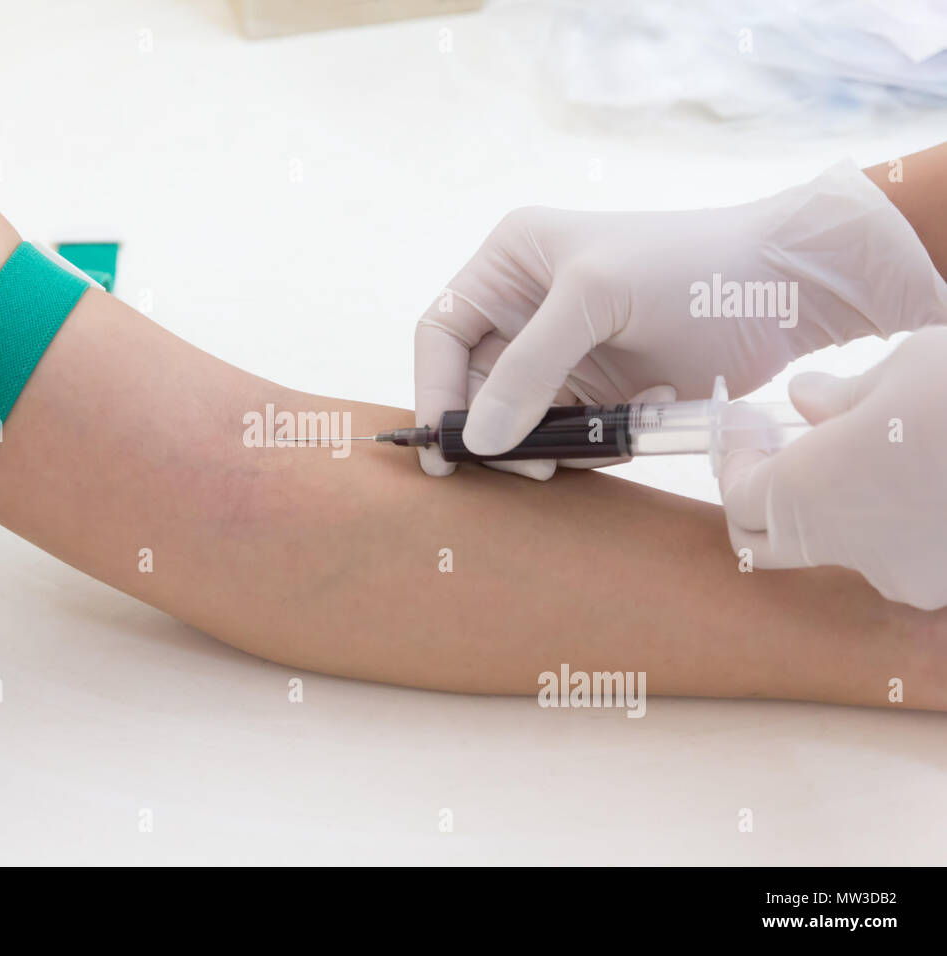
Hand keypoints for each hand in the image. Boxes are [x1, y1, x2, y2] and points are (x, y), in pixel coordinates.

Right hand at [414, 161, 946, 477]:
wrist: (786, 287)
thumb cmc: (688, 267)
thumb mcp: (595, 299)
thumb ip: (527, 369)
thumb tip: (474, 440)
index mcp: (512, 263)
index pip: (442, 332)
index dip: (433, 388)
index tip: (441, 447)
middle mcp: (527, 307)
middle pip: (474, 385)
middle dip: (489, 429)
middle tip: (521, 466)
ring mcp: (564, 353)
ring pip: (516, 419)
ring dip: (537, 446)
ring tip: (572, 456)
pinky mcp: (600, 391)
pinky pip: (564, 435)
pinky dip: (581, 448)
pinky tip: (622, 434)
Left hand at [720, 326, 946, 609]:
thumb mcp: (901, 370)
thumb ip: (841, 396)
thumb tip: (805, 400)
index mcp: (806, 495)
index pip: (738, 497)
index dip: (737, 461)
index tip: (752, 430)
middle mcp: (846, 549)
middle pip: (769, 543)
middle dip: (763, 502)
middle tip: (784, 455)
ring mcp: (904, 575)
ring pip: (844, 549)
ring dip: (841, 510)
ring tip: (877, 452)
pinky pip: (906, 556)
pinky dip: (902, 523)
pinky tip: (928, 478)